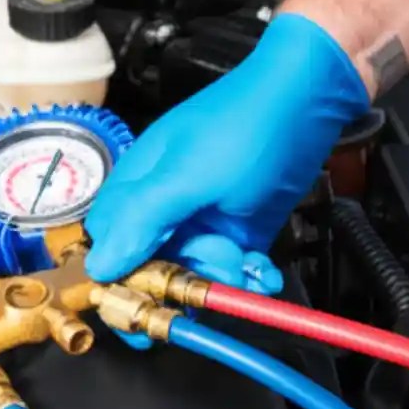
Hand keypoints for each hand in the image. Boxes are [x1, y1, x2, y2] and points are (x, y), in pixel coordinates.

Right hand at [85, 13, 368, 290]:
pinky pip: (234, 268)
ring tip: (248, 264)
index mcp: (139, 187)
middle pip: (155, 267)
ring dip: (223, 280)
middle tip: (218, 267)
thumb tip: (99, 268)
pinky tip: (266, 273)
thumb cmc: (245, 124)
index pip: (109, 245)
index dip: (120, 280)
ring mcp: (205, 217)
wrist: (310, 99)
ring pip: (198, 272)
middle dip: (184, 281)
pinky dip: (250, 277)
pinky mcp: (242, 227)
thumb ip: (142, 222)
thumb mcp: (187, 176)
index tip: (141, 309)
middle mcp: (167, 205)